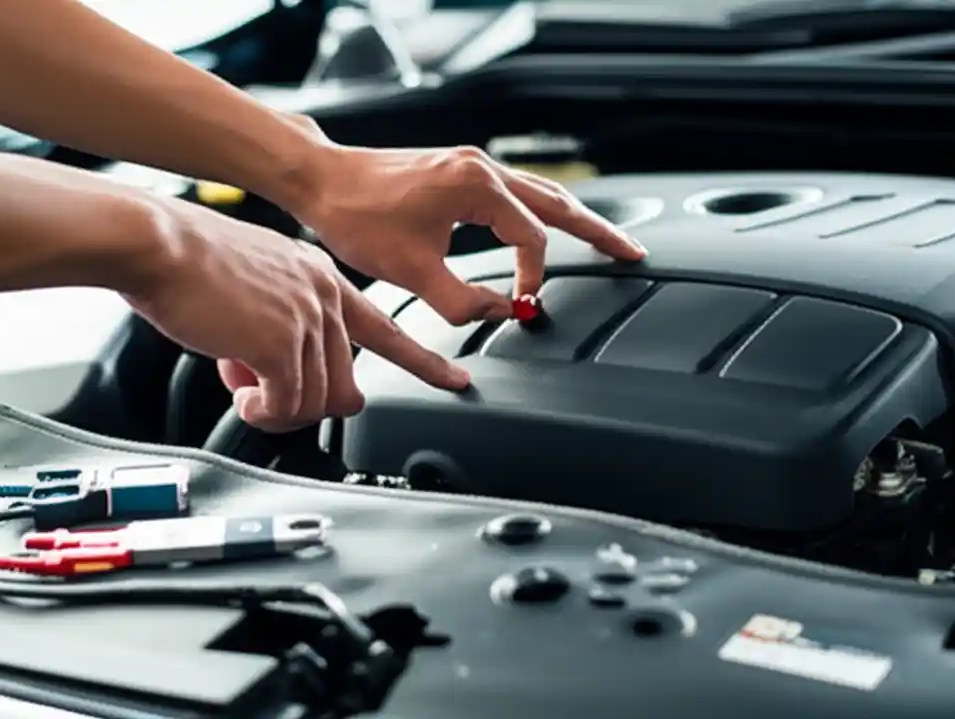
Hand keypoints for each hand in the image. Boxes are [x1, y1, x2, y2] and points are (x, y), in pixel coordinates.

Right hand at [125, 198, 468, 431]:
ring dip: (278, 410)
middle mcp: (324, 297)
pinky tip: (240, 396)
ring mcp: (306, 320)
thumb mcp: (256, 284)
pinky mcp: (279, 343)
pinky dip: (261, 412)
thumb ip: (281, 325)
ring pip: (317, 402)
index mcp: (322, 279)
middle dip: (306, 405)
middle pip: (346, 386)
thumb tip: (277, 380)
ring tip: (245, 392)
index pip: (386, 328)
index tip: (455, 378)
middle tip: (263, 398)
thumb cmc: (191, 262)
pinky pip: (285, 405)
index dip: (425, 361)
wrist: (158, 243)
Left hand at [292, 142, 647, 324]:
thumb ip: (462, 301)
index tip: (523, 305)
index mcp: (477, 184)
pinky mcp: (461, 172)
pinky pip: (519, 193)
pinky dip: (544, 212)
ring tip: (607, 242)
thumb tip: (500, 314)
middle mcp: (482, 168)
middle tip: (632, 254)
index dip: (533, 277)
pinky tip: (550, 227)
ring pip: (542, 194)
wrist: (321, 181)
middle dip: (598, 232)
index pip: (532, 237)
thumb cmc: (357, 216)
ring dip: (575, 219)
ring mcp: (473, 166)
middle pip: (559, 203)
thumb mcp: (410, 271)